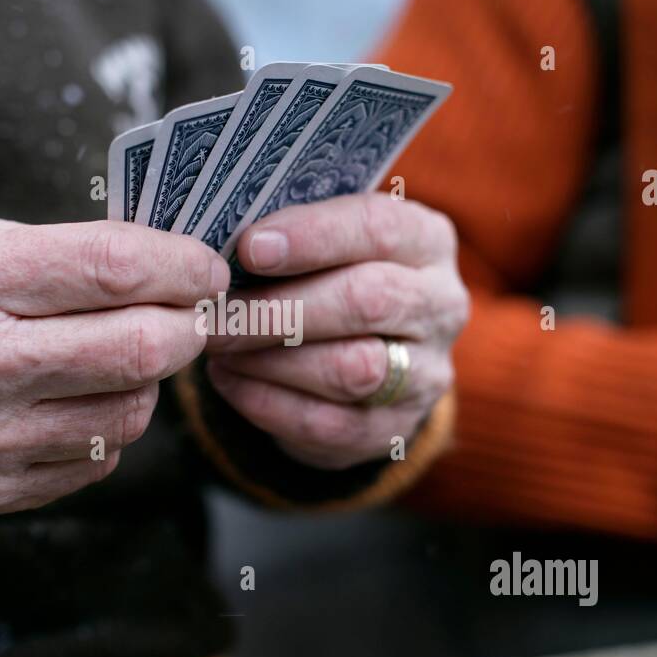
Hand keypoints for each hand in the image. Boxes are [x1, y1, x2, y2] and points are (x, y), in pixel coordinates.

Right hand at [0, 217, 226, 516]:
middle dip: (189, 326)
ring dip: (150, 381)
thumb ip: (78, 253)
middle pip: (139, 349)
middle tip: (194, 313)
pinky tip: (80, 399)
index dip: (181, 265)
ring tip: (126, 355)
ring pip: (130, 413)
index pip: (112, 268)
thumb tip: (184, 268)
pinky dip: (109, 426)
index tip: (207, 267)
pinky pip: (98, 459)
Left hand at [204, 193, 467, 469]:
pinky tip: (228, 379)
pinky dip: (266, 401)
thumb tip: (223, 241)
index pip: (379, 228)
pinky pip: (327, 422)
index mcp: (427, 241)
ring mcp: (426, 374)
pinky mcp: (394, 428)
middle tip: (217, 311)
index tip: (250, 247)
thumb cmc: (332, 277)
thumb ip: (294, 234)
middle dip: (280, 306)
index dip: (312, 237)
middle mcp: (440, 306)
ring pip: (350, 369)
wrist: (366, 358)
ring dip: (270, 358)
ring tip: (217, 343)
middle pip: (366, 302)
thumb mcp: (328, 243)